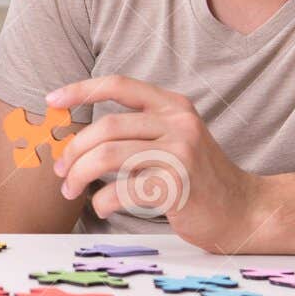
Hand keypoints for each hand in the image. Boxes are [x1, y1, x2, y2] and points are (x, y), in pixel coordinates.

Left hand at [46, 75, 267, 251]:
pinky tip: (102, 206)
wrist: (243, 211)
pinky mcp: (178, 186)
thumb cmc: (197, 178)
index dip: (81, 89)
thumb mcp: (173, 139)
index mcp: (173, 106)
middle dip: (74, 149)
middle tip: (61, 170)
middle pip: (106, 126)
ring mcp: (180, 153)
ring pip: (108, 156)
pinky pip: (122, 190)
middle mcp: (178, 123)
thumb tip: (78, 136)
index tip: (52, 101)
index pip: (119, 85)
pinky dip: (102, 200)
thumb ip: (137, 129)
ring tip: (71, 190)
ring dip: (79, 175)